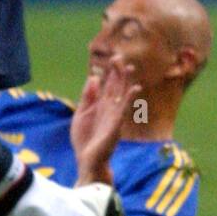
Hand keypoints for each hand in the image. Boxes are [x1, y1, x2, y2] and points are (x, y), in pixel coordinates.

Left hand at [70, 56, 140, 183]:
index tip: (113, 58)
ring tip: (130, 67)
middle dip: (118, 72)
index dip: (109, 72)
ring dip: (125, 80)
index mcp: (99, 106)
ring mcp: (114, 115)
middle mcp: (109, 108)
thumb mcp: (81, 114)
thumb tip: (92, 78)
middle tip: (120, 56)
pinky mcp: (116, 123)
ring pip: (121, 94)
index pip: (106, 85)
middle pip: (115, 86)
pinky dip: (129, 97)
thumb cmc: (84, 139)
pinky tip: (135, 87)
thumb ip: (87, 97)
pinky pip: (124, 108)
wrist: (87, 159)